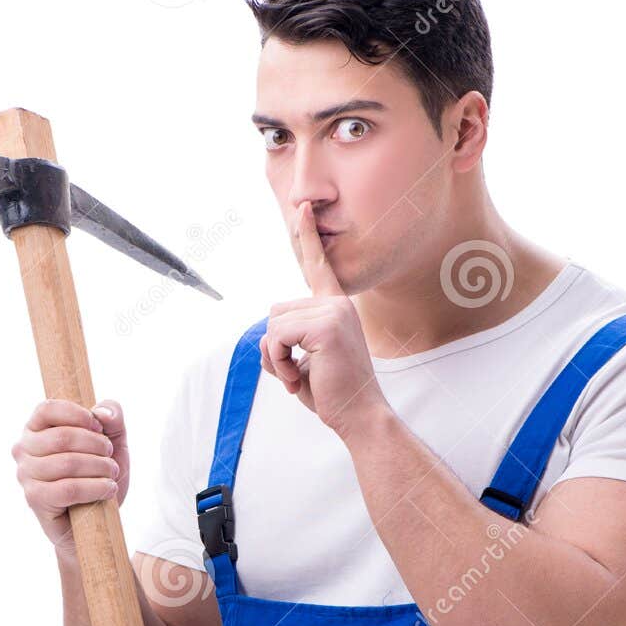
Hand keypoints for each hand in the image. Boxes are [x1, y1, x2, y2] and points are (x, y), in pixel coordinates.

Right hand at [12, 398, 127, 551]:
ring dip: (100, 468)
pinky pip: (68, 489)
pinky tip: (108, 489)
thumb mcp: (114, 439)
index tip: (100, 427)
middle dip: (97, 446)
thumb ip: (113, 416)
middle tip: (111, 457)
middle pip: (62, 437)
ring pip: (67, 463)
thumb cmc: (99, 473)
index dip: (77, 414)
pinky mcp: (35, 499)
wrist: (98, 519)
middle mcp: (24, 449)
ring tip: (112, 474)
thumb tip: (102, 413)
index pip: (47, 409)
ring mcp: (26, 475)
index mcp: (36, 428)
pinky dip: (95, 488)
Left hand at [261, 201, 389, 438]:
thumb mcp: (306, 360)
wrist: (360, 416)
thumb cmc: (334, 393)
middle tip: (297, 373)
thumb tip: (265, 336)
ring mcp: (334, 313)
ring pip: (273, 326)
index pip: (318, 267)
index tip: (303, 208)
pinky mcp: (326, 328)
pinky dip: (278, 362)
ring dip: (276, 358)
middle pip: (275, 311)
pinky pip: (277, 338)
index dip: (308, 238)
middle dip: (275, 347)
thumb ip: (289, 340)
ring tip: (299, 377)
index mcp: (336, 307)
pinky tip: (297, 378)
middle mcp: (338, 304)